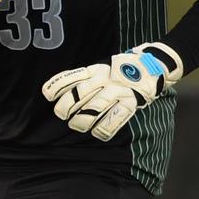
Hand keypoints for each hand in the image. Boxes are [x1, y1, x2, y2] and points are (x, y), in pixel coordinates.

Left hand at [41, 42, 184, 141]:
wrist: (151, 65)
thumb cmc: (118, 71)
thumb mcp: (99, 69)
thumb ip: (81, 78)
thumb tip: (53, 92)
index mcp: (96, 70)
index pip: (73, 77)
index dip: (58, 86)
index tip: (47, 94)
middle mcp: (105, 79)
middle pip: (81, 93)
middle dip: (67, 106)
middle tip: (62, 114)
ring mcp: (118, 91)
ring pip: (96, 108)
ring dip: (83, 120)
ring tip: (77, 125)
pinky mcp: (131, 103)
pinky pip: (116, 119)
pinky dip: (104, 129)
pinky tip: (97, 133)